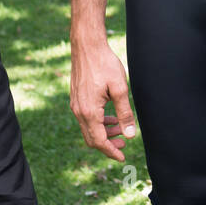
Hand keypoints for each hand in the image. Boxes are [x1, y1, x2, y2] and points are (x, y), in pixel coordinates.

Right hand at [69, 42, 137, 160]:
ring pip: (88, 128)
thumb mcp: (120, 88)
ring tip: (120, 130)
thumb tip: (130, 134)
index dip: (111, 151)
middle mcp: (79, 111)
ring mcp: (75, 105)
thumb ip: (125, 113)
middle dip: (108, 144)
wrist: (87, 46)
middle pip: (91, 138)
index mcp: (89, 112)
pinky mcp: (76, 98)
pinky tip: (111, 117)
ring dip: (104, 133)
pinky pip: (86, 118)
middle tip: (124, 144)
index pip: (99, 141)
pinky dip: (98, 122)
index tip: (122, 157)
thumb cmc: (104, 64)